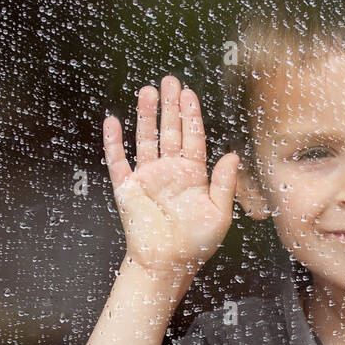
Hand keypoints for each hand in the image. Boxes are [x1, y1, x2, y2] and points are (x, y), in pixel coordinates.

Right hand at [103, 75, 239, 288]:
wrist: (167, 264)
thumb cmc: (195, 245)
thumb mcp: (219, 214)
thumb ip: (224, 183)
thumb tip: (232, 155)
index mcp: (193, 177)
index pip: (192, 139)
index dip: (191, 116)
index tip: (189, 93)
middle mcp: (170, 173)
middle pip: (169, 132)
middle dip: (170, 106)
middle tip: (170, 81)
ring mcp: (148, 178)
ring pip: (146, 140)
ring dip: (146, 116)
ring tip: (147, 92)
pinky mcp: (127, 188)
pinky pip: (118, 161)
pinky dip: (113, 142)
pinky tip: (113, 121)